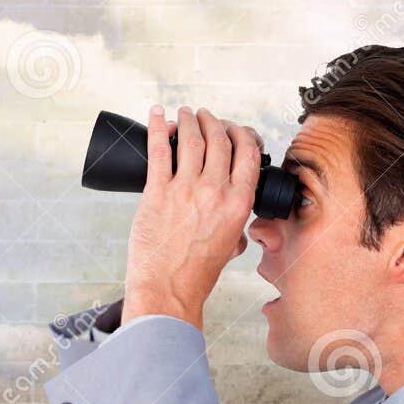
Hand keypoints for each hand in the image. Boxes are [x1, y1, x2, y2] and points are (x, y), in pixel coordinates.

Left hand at [122, 105, 261, 330]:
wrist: (168, 290)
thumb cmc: (197, 274)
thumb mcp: (230, 248)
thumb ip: (236, 229)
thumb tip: (238, 227)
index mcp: (238, 204)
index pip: (247, 154)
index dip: (241, 133)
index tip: (233, 128)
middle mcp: (215, 191)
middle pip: (219, 140)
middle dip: (213, 121)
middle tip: (204, 116)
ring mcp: (185, 190)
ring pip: (191, 140)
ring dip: (188, 120)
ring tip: (185, 113)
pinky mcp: (156, 192)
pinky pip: (158, 150)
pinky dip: (158, 128)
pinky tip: (157, 114)